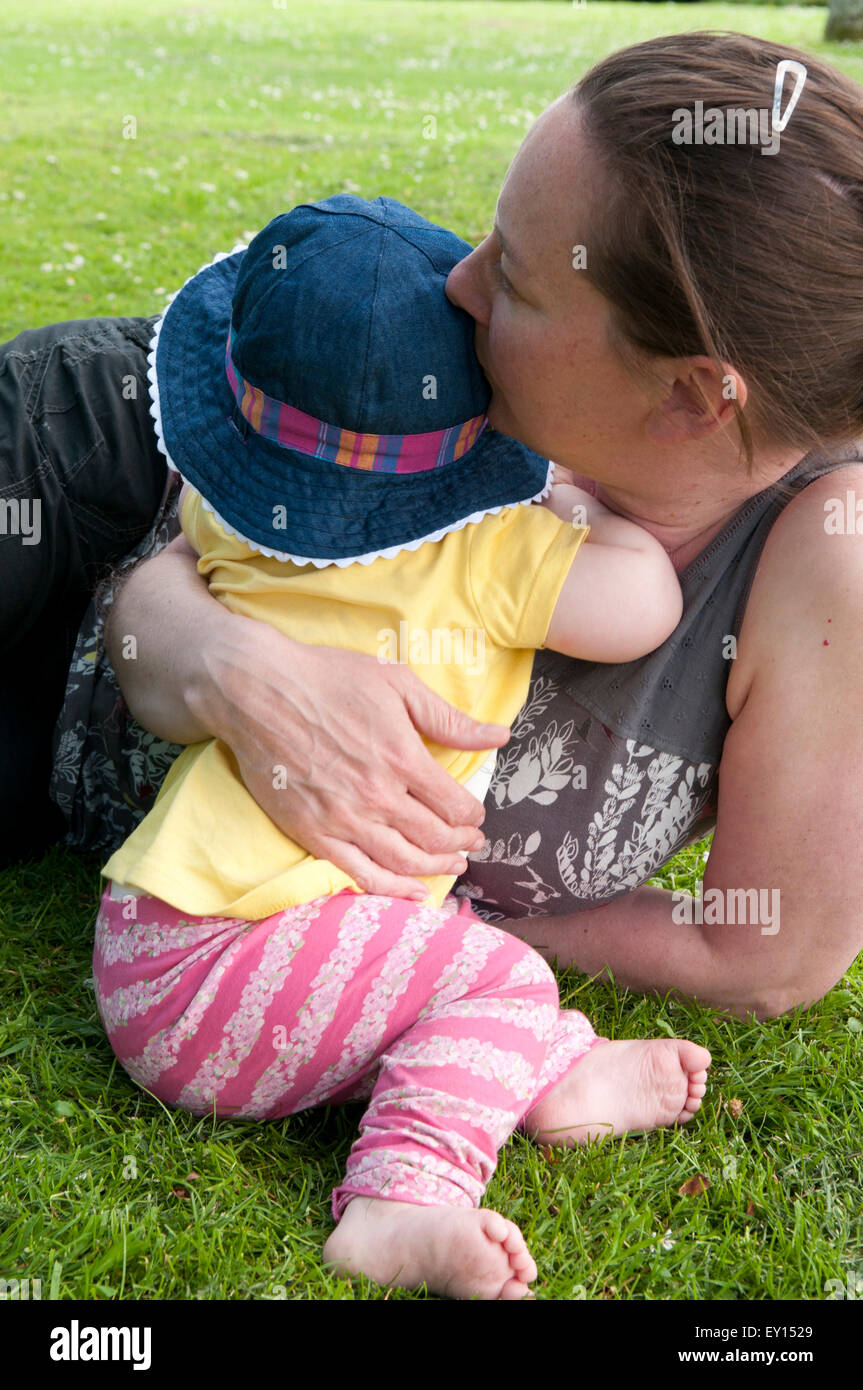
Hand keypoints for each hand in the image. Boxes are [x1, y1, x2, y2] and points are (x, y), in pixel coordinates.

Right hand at [190, 618, 510, 899]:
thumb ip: (449, 718)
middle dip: (462, 843)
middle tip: (472, 842)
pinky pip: (361, 875)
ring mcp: (344, 820)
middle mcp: (378, 796)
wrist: (256, 691)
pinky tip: (414, 892)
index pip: (455, 805)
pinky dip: (393, 890)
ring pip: (405, 862)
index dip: (472, 815)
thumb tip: (500, 737)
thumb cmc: (327, 678)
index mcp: (402, 758)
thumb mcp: (396, 683)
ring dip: (436, 867)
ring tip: (452, 864)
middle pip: (436, 837)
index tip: (474, 814)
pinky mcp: (313, 834)